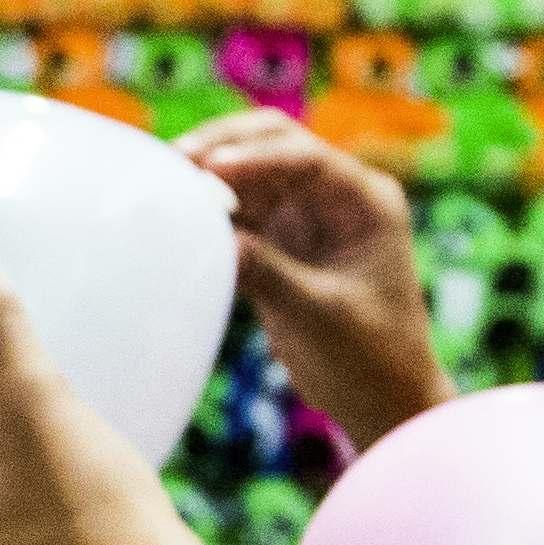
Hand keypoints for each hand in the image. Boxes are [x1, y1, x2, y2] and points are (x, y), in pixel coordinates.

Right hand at [177, 107, 455, 449]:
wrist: (381, 400)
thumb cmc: (370, 359)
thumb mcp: (318, 316)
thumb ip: (268, 274)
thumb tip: (213, 239)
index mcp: (367, 202)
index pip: (306, 159)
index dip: (255, 157)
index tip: (209, 168)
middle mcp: (337, 196)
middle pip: (274, 144)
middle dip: (224, 146)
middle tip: (174, 160)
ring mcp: (307, 214)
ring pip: (249, 171)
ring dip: (208, 173)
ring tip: (162, 182)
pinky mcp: (280, 240)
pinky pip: (237, 209)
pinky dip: (207, 209)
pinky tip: (173, 215)